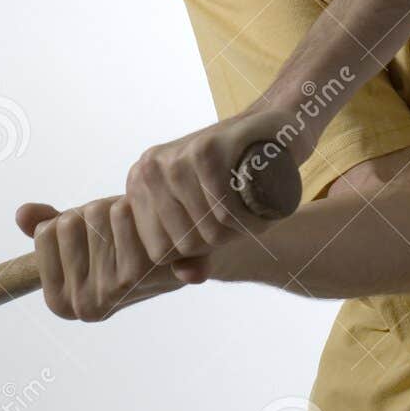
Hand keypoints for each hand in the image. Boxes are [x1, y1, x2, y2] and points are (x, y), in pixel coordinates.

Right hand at [15, 195, 187, 321]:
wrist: (186, 251)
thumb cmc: (128, 242)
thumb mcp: (84, 235)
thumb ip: (49, 226)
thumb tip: (21, 214)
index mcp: (60, 303)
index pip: (46, 232)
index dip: (71, 222)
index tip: (96, 240)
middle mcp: (82, 306)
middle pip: (67, 223)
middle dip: (93, 216)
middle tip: (122, 236)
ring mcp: (108, 292)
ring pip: (93, 214)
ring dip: (115, 211)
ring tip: (139, 233)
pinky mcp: (136, 273)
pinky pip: (116, 215)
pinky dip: (133, 209)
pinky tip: (151, 228)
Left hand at [124, 105, 302, 272]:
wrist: (270, 133)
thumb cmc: (233, 179)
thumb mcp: (206, 217)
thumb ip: (191, 251)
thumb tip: (186, 277)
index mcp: (139, 185)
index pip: (160, 251)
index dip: (195, 251)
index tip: (215, 227)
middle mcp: (150, 169)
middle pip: (186, 242)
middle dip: (220, 241)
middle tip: (238, 217)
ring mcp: (176, 158)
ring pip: (208, 230)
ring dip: (239, 230)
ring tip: (248, 207)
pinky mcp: (206, 150)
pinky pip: (225, 212)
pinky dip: (249, 218)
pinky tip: (256, 203)